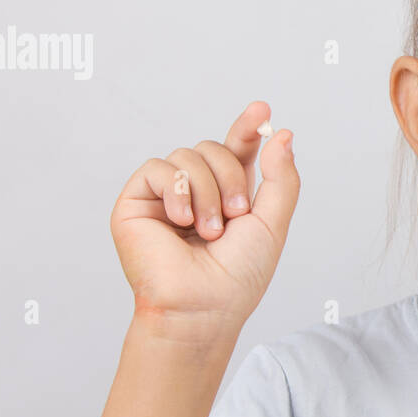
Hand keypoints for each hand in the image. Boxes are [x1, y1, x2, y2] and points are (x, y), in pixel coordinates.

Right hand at [109, 101, 298, 329]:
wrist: (202, 306)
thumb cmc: (238, 276)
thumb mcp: (272, 222)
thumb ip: (281, 177)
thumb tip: (281, 133)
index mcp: (227, 196)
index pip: (236, 151)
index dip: (247, 129)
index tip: (262, 110)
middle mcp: (195, 193)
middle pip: (213, 148)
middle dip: (231, 176)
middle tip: (236, 214)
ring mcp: (165, 196)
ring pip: (188, 155)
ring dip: (207, 191)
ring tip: (208, 230)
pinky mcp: (136, 202)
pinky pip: (158, 167)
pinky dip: (177, 190)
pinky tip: (181, 220)